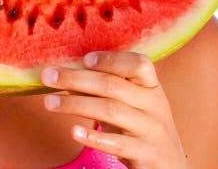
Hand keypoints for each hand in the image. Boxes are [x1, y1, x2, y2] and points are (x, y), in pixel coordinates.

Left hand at [41, 51, 187, 168]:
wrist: (170, 165)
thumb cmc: (140, 127)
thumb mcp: (130, 103)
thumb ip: (105, 87)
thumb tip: (64, 72)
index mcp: (151, 87)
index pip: (139, 64)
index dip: (111, 59)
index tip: (83, 59)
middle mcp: (155, 105)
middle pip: (113, 85)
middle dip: (76, 79)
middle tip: (47, 77)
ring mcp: (153, 130)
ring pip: (111, 110)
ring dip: (75, 104)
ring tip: (49, 103)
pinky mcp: (147, 154)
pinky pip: (117, 144)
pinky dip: (94, 136)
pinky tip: (73, 131)